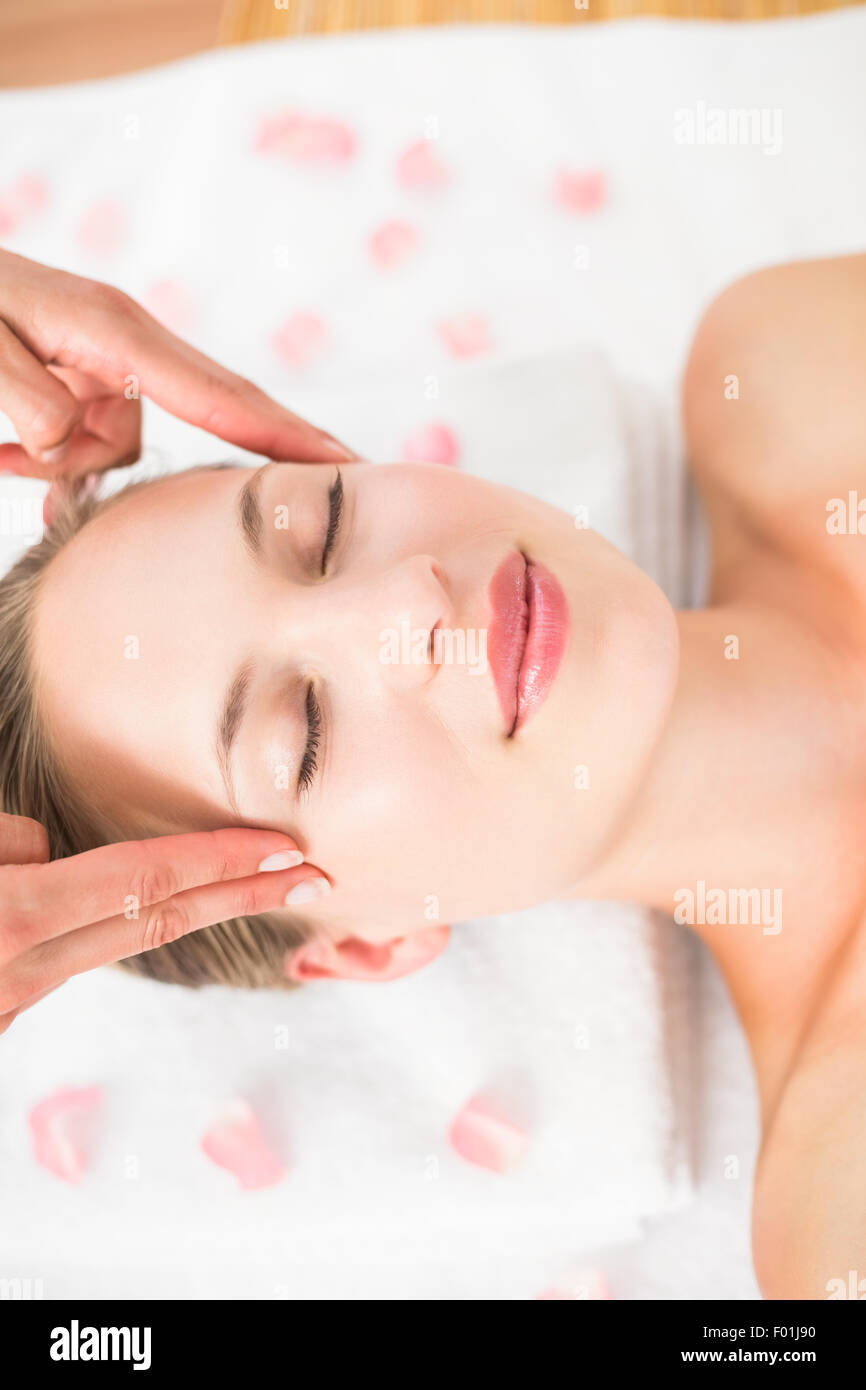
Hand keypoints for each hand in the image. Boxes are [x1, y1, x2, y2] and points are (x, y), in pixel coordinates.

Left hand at [0, 248, 357, 480]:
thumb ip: (37, 406)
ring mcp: (103, 368)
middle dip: (255, 450)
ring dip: (64, 465)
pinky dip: (46, 460)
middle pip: (211, 414)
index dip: (288, 438)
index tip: (347, 465)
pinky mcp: (78, 384)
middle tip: (345, 472)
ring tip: (0, 450)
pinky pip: (82, 446)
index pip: (224, 399)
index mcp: (117, 332)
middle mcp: (124, 348)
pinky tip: (5, 453)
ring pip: (118, 449)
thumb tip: (74, 447)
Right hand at [0, 812, 327, 1034]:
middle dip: (242, 895)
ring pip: (86, 934)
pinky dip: (30, 930)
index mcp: (15, 917)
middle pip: (159, 922)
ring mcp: (8, 1007)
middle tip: (312, 878)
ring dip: (87, 902)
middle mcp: (22, 971)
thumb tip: (47, 849)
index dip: (221, 860)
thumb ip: (15, 845)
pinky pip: (38, 953)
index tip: (286, 851)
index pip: (145, 879)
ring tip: (8, 879)